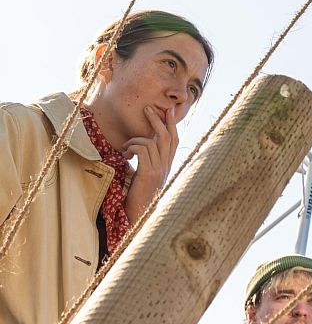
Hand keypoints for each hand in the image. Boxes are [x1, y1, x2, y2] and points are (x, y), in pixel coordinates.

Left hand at [124, 105, 178, 224]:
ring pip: (153, 141)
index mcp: (167, 166)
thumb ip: (146, 162)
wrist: (138, 216)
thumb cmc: (137, 196)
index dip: (173, 124)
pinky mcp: (149, 173)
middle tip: (148, 108)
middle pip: (166, 136)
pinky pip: (142, 150)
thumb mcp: (144, 176)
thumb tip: (139, 147)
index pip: (174, 140)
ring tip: (126, 147)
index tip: (170, 110)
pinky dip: (132, 147)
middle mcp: (167, 166)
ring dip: (136, 139)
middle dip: (157, 119)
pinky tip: (125, 156)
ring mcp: (159, 170)